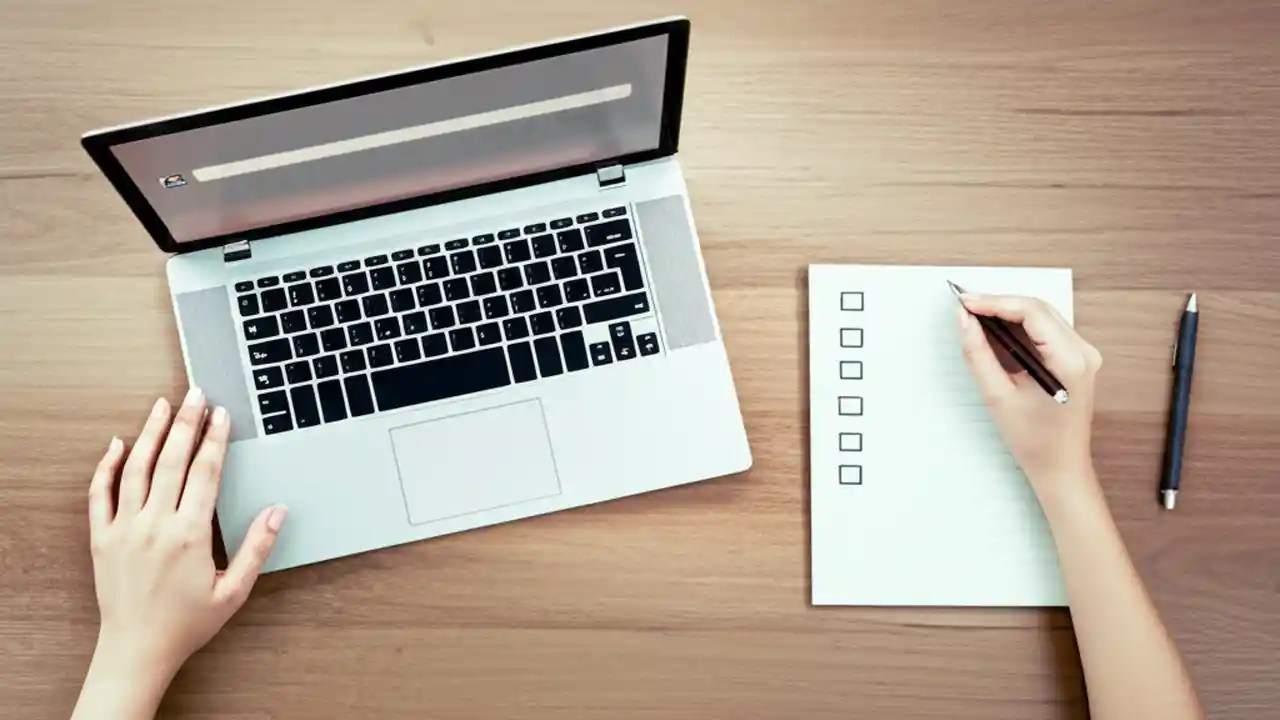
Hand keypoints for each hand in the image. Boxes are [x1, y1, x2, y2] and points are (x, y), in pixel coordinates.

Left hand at [82, 390, 285, 701]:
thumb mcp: (234, 591)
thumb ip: (257, 548)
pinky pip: (100, 493)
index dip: (215, 439)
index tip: (221, 415)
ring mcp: (124, 529)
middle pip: (172, 460)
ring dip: (151, 433)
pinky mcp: (101, 538)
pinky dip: (107, 466)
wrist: (136, 650)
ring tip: (162, 405)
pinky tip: (117, 444)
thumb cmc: (187, 623)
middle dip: (186, 423)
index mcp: (190, 535)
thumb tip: (278, 511)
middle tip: (196, 395)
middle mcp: (155, 525)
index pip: (205, 472)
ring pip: (136, 469)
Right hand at [957, 294, 1102, 499]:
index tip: (965, 303)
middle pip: (1037, 308)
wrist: (1060, 466)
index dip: (994, 302)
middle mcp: (1083, 352)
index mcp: (1070, 361)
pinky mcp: (1076, 358)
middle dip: (999, 303)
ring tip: (975, 314)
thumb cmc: (1035, 441)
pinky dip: (1018, 324)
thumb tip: (965, 321)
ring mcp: (1083, 354)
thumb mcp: (998, 395)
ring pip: (1041, 315)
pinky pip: (1045, 329)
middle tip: (965, 306)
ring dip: (1008, 311)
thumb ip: (978, 353)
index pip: (1031, 312)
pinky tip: (995, 327)